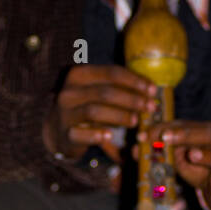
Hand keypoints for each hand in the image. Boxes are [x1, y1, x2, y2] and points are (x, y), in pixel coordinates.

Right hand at [43, 65, 157, 163]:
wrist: (58, 130)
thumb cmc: (85, 107)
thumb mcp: (97, 92)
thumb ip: (117, 87)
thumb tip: (150, 89)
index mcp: (79, 75)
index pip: (111, 73)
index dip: (134, 81)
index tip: (153, 90)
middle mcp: (69, 92)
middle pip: (105, 92)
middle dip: (131, 99)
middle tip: (150, 107)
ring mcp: (65, 113)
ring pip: (94, 111)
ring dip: (119, 116)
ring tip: (136, 121)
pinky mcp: (65, 134)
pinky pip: (81, 134)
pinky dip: (96, 135)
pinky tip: (110, 136)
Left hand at [149, 120, 210, 209]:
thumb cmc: (200, 166)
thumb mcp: (181, 156)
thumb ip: (161, 150)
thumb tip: (135, 149)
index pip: (189, 125)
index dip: (169, 128)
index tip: (149, 133)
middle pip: (207, 136)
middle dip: (185, 136)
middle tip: (166, 138)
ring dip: (206, 157)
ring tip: (192, 155)